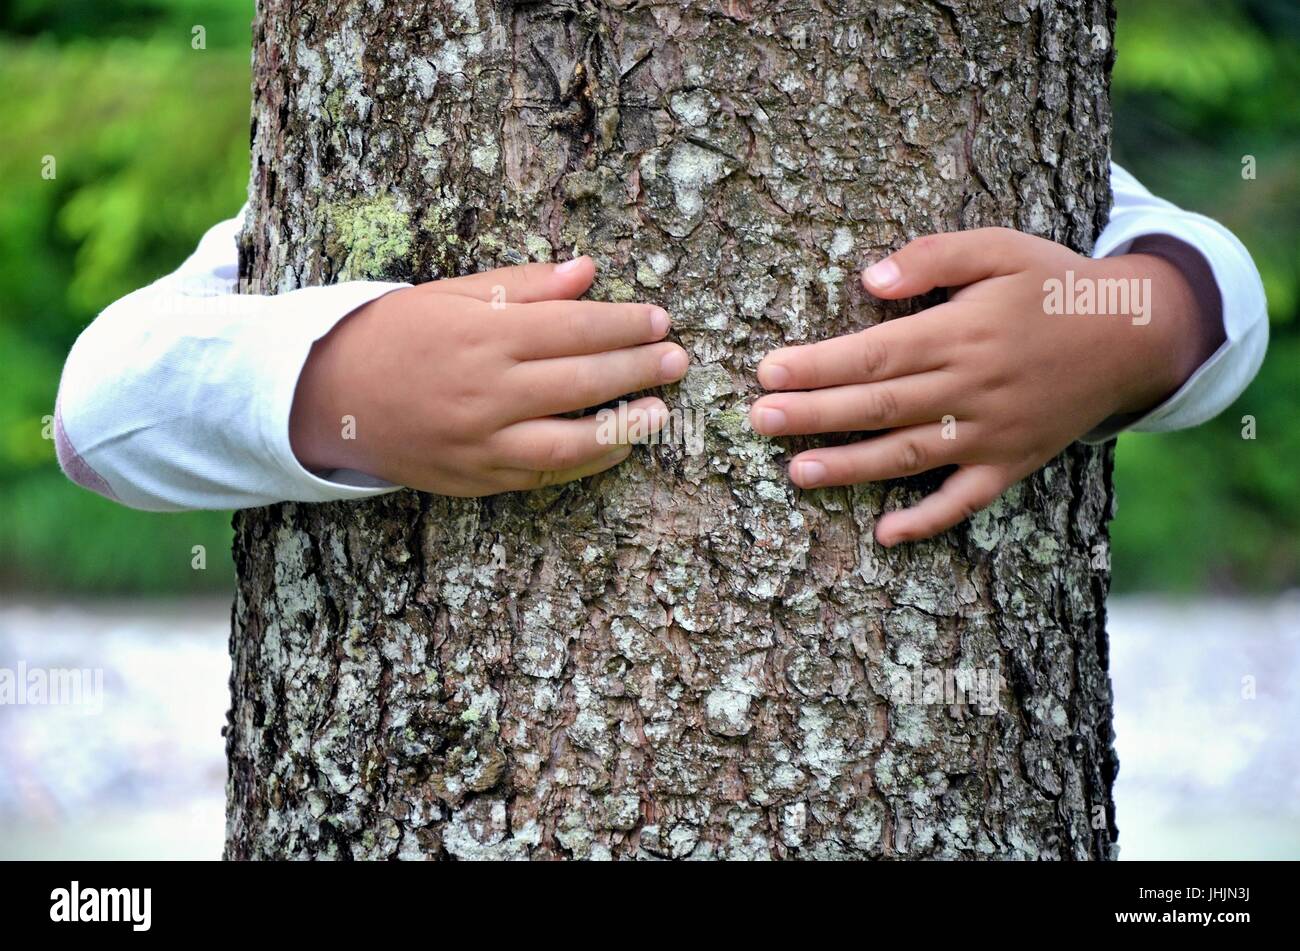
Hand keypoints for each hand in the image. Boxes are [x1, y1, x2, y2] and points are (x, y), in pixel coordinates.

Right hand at [290, 257, 687, 495]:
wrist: (329, 397)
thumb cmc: (395, 334)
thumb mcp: (451, 294)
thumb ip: (524, 286)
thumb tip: (588, 272)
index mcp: (483, 334)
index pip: (574, 327)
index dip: (624, 324)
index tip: (660, 320)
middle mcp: (487, 390)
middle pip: (581, 380)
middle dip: (637, 368)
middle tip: (677, 359)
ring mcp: (482, 440)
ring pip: (570, 440)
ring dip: (624, 426)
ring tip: (662, 412)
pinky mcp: (476, 477)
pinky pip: (544, 475)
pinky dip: (587, 462)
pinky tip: (619, 446)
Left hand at [750, 228, 1219, 544]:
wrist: (1133, 335)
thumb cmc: (1051, 284)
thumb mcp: (999, 247)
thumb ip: (933, 258)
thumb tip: (868, 279)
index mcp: (962, 332)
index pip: (875, 353)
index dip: (819, 366)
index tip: (768, 372)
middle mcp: (972, 387)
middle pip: (879, 405)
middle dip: (814, 414)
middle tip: (757, 420)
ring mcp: (992, 433)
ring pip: (909, 455)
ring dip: (851, 467)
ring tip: (797, 471)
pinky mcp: (1011, 464)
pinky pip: (966, 501)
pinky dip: (928, 521)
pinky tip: (885, 535)